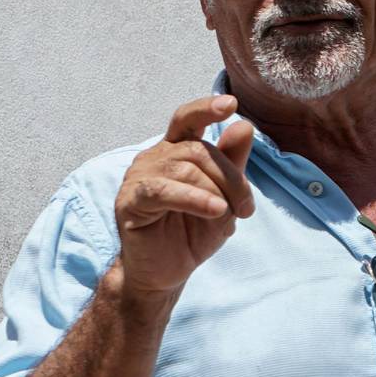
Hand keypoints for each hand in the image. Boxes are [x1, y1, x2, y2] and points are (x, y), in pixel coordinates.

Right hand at [114, 95, 256, 297]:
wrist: (166, 272)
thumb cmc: (191, 233)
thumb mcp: (223, 197)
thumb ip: (232, 163)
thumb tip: (244, 124)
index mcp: (175, 150)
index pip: (187, 118)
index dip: (206, 108)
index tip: (231, 103)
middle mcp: (154, 157)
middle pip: (199, 150)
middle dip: (231, 177)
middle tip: (245, 207)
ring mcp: (138, 177)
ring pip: (186, 169)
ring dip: (217, 192)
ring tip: (229, 215)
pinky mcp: (129, 200)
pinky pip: (164, 191)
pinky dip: (195, 199)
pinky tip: (216, 211)